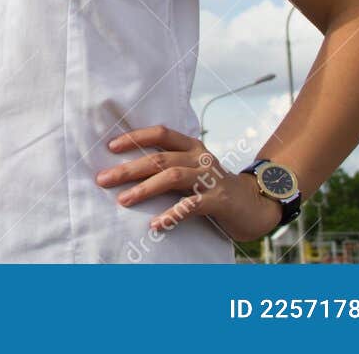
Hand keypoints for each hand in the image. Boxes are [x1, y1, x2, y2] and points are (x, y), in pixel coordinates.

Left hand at [95, 125, 283, 242]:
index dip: (135, 138)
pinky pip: (191, 206)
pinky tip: (155, 224)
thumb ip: (168, 165)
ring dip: (144, 189)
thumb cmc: (213, 188)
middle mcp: (200, 158)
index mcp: (191, 146)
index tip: (110, 147)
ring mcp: (210, 179)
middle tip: (103, 179)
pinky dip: (171, 215)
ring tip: (123, 200)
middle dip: (128, 169)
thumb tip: (126, 169)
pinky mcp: (219, 201)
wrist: (255, 206)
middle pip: (158, 158)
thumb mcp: (193, 169)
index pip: (160, 133)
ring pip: (172, 178)